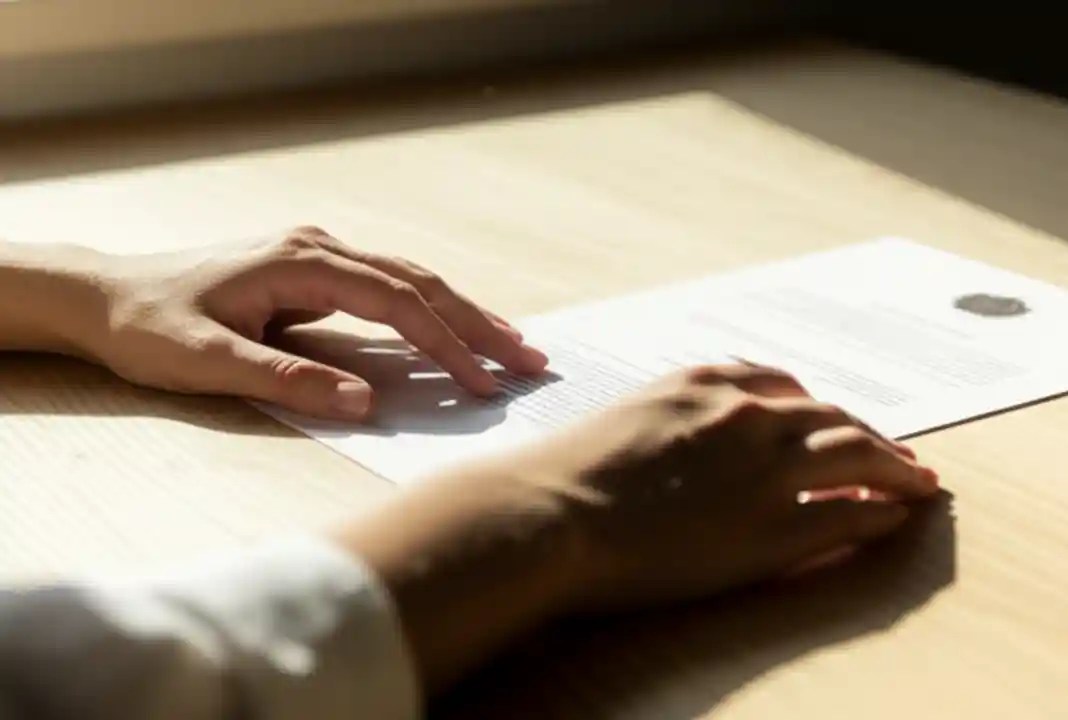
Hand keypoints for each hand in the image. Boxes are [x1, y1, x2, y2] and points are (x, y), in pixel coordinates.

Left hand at [92, 226, 547, 419]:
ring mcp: (319, 256)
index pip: (396, 303)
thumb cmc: (148, 328)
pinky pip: (389, 290)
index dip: (445, 344)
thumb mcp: (205, 363)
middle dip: (479, 323)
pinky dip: (431, 313)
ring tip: (513, 346)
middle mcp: (319, 248)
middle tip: (532, 360)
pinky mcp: (315, 273)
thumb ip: (286, 379)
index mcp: (301, 262)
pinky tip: (456, 332)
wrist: (104, 295)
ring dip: (464, 314)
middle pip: (420, 283)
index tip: (484, 382)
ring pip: (411, 281)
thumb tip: (365, 402)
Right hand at [337, 363, 938, 691]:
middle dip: (875, 435)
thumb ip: (678, 414)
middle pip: (835, 415)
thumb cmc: (568, 473)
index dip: (824, 408)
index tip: (840, 422)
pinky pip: (849, 514)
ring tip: (921, 484)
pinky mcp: (772, 527)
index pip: (788, 386)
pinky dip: (883, 510)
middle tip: (903, 456)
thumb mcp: (630, 417)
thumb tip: (701, 439)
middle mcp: (747, 414)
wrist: (546, 514)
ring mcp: (765, 468)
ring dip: (899, 469)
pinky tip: (898, 516)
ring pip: (858, 454)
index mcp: (709, 381)